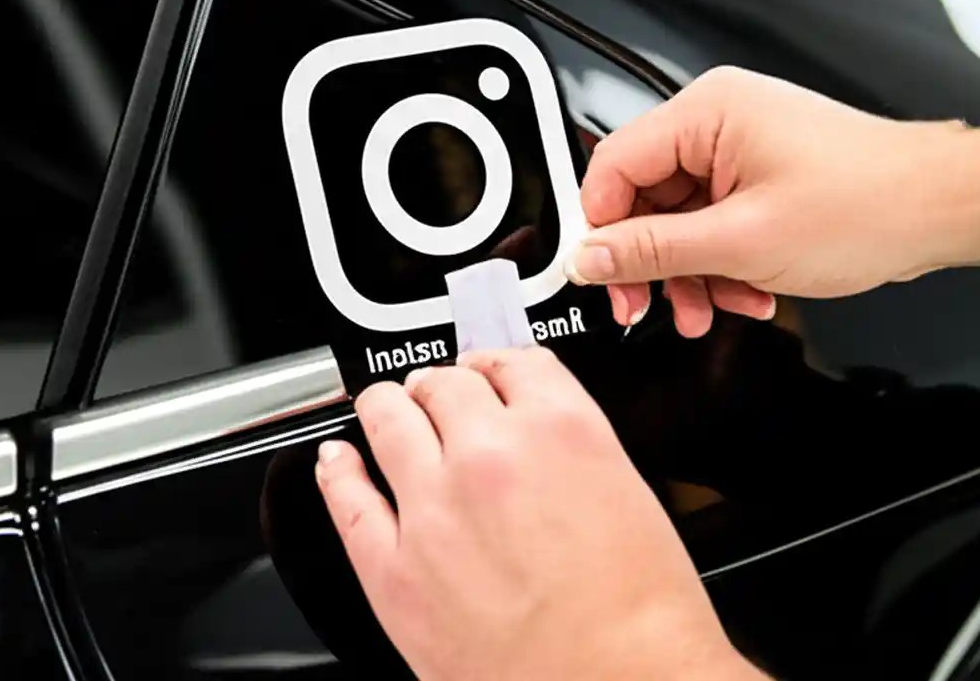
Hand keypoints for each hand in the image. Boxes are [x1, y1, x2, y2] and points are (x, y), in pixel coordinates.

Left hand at [314, 347, 766, 679]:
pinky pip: (346, 495)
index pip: (510, 362)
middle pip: (444, 383)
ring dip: (388, 407)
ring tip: (386, 410)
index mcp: (560, 429)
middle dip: (443, 388)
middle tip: (441, 398)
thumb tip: (531, 425)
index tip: (488, 374)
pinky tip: (340, 459)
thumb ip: (570, 444)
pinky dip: (339, 468)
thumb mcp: (628, 493)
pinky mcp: (392, 568)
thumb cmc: (640, 617)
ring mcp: (432, 509)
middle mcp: (489, 456)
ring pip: (386, 418)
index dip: (496, 366)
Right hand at [567, 65, 979, 337]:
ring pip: (676, 222)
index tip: (597, 273)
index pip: (612, 166)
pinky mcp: (756, 179)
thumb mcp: (739, 240)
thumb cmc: (866, 204)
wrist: (937, 213)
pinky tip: (742, 295)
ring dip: (689, 275)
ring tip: (707, 311)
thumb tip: (591, 257)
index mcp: (706, 114)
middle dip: (651, 263)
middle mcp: (717, 124)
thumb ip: (652, 250)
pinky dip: (719, 267)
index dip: (599, 228)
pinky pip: (710, 227)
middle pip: (643, 199)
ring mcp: (738, 152)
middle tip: (644, 306)